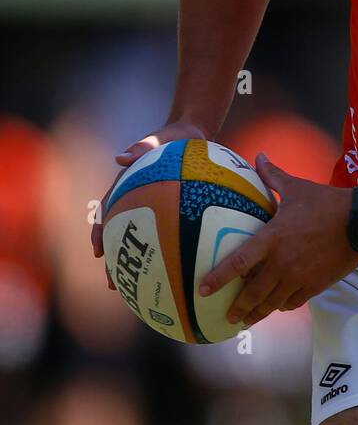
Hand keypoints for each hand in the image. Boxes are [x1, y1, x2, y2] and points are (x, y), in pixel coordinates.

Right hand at [92, 120, 210, 288]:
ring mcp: (155, 208)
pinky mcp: (174, 212)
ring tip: (139, 290)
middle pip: (120, 235)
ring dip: (138, 264)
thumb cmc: (176, 136)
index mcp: (128, 185)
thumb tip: (122, 157)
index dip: (99, 232)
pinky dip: (171, 253)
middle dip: (115, 261)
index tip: (97, 252)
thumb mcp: (162, 137)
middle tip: (113, 284)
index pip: (108, 211)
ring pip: (143, 241)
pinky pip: (171, 236)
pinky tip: (181, 274)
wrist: (193, 134)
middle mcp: (137, 200)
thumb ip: (144, 146)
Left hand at [198, 154, 357, 326]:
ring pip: (272, 302)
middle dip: (238, 308)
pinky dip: (282, 305)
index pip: (238, 263)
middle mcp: (282, 262)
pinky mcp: (316, 285)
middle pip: (253, 293)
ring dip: (258, 313)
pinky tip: (279, 305)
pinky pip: (293, 301)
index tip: (203, 290)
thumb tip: (259, 156)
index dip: (218, 278)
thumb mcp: (297, 188)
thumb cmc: (327, 203)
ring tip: (247, 320)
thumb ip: (273, 176)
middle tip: (227, 317)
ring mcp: (299, 277)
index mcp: (272, 238)